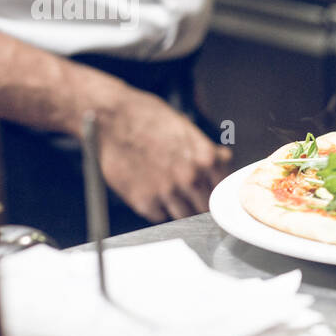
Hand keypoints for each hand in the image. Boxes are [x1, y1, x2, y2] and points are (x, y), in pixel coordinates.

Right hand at [95, 85, 232, 221]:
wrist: (111, 119)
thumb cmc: (148, 119)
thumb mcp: (186, 129)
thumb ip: (207, 152)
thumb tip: (224, 161)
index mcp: (206, 159)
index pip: (224, 192)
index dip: (218, 193)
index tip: (212, 195)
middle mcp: (190, 178)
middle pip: (206, 208)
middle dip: (199, 203)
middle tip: (188, 195)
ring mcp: (167, 192)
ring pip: (184, 217)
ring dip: (179, 209)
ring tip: (168, 191)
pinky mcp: (144, 202)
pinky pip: (160, 216)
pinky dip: (157, 208)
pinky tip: (150, 190)